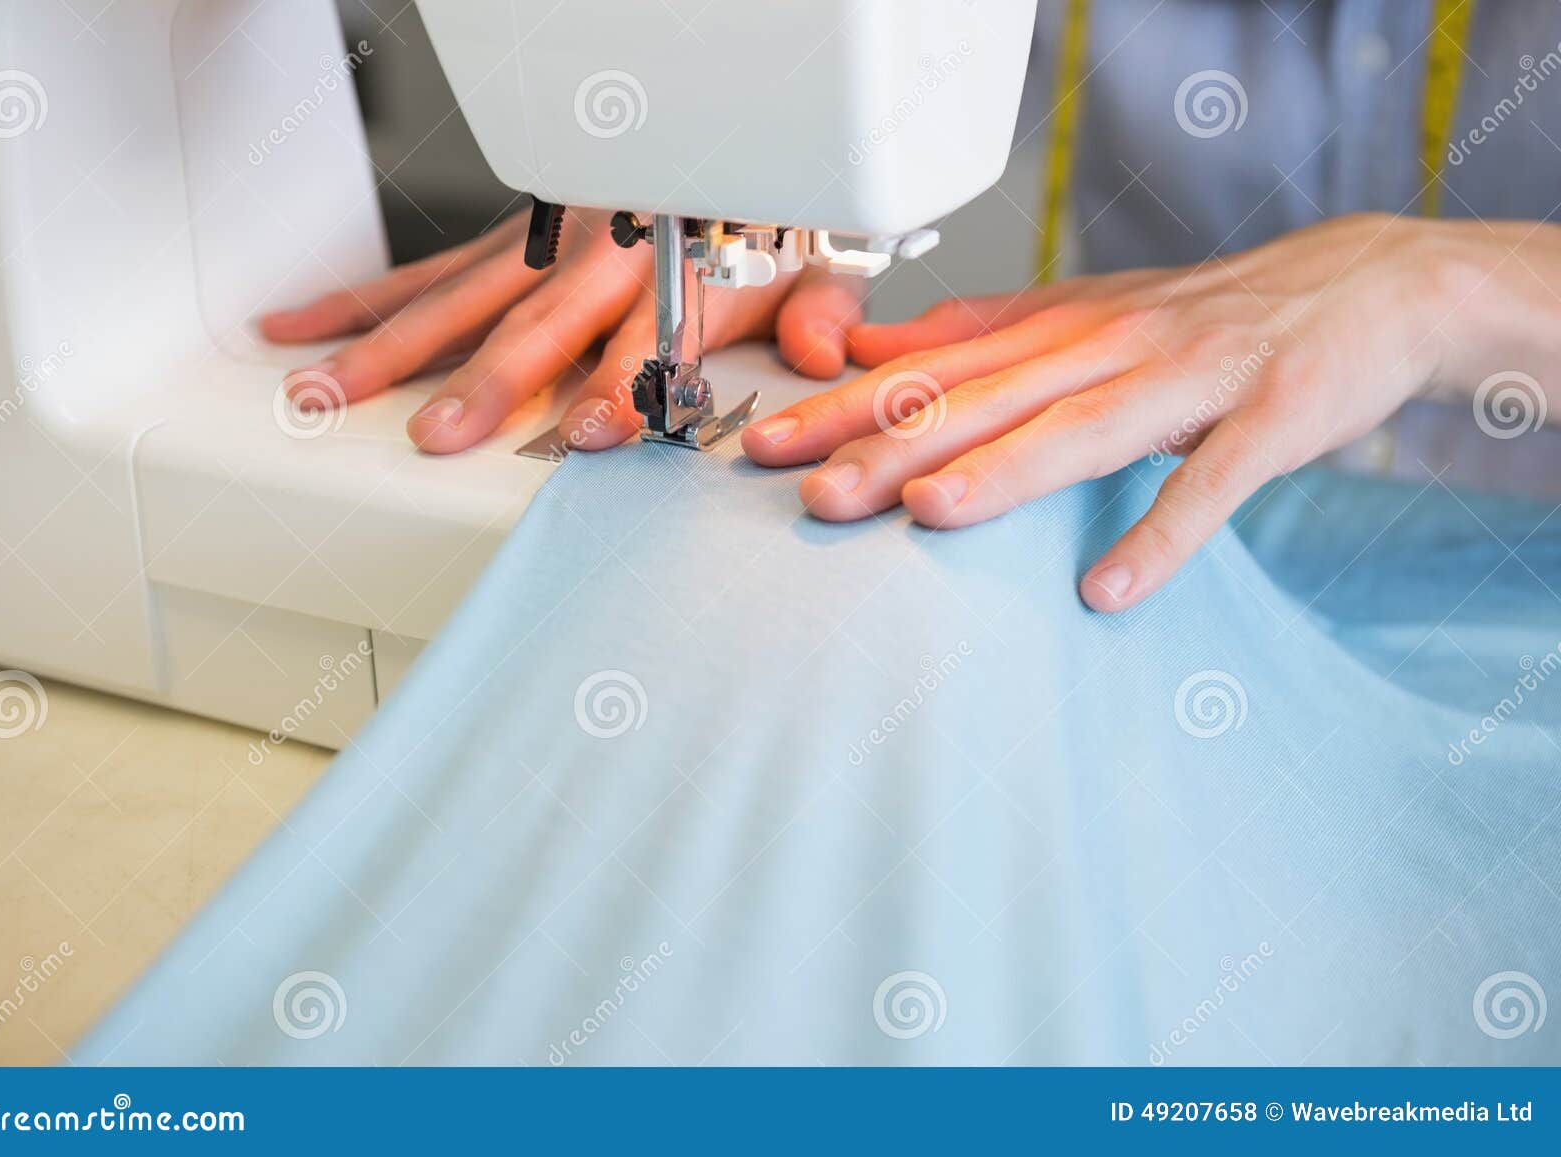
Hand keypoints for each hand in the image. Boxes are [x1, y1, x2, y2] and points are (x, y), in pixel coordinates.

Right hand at [261, 209, 862, 452]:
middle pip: (537, 323)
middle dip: (488, 383)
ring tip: (324, 392)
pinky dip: (363, 300)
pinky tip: (301, 326)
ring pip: (459, 298)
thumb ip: (824, 313)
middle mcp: (601, 252)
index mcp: (677, 267)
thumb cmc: (770, 217)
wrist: (732, 136)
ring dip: (392, 349)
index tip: (592, 434)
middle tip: (437, 436)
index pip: (647, 338)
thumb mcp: (821, 263)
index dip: (621, 387)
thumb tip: (824, 358)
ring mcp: (544, 245)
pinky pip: (428, 271)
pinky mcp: (508, 241)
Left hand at [741, 213, 1560, 610]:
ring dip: (1004, 470)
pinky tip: (1107, 589)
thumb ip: (981, 334)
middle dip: (892, 445)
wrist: (1361, 287)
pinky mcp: (1267, 419)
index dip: (847, 406)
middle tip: (813, 492)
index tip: (767, 443)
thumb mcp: (1085, 311)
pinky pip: (1209, 482)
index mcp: (1059, 327)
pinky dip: (1161, 533)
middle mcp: (1108, 345)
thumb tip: (875, 348)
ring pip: (1081, 425)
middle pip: (987, 398)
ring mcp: (1187, 379)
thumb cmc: (1205, 316)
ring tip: (929, 514)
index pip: (934, 369)